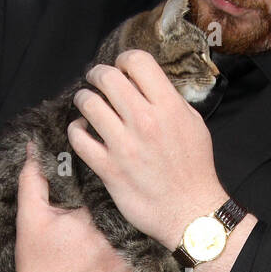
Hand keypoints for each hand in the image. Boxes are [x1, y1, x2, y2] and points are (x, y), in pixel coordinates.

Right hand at [0, 148, 133, 271]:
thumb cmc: (34, 264)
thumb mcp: (29, 218)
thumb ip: (34, 178)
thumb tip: (35, 145)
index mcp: (91, 221)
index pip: (111, 192)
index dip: (111, 186)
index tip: (108, 183)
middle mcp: (113, 243)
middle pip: (126, 215)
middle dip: (122, 210)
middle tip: (114, 210)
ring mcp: (125, 267)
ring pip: (136, 239)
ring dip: (130, 233)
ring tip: (118, 232)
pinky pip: (139, 263)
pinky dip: (133, 256)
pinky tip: (122, 253)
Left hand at [68, 49, 226, 248]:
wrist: (189, 212)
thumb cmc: (194, 170)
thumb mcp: (193, 125)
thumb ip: (170, 101)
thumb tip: (147, 84)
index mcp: (168, 107)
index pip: (137, 61)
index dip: (124, 60)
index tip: (121, 68)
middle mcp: (144, 121)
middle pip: (107, 78)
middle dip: (98, 74)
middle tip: (97, 81)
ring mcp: (123, 145)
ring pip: (88, 104)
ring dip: (84, 99)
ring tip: (86, 102)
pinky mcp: (108, 168)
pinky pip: (79, 139)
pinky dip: (76, 130)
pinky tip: (82, 131)